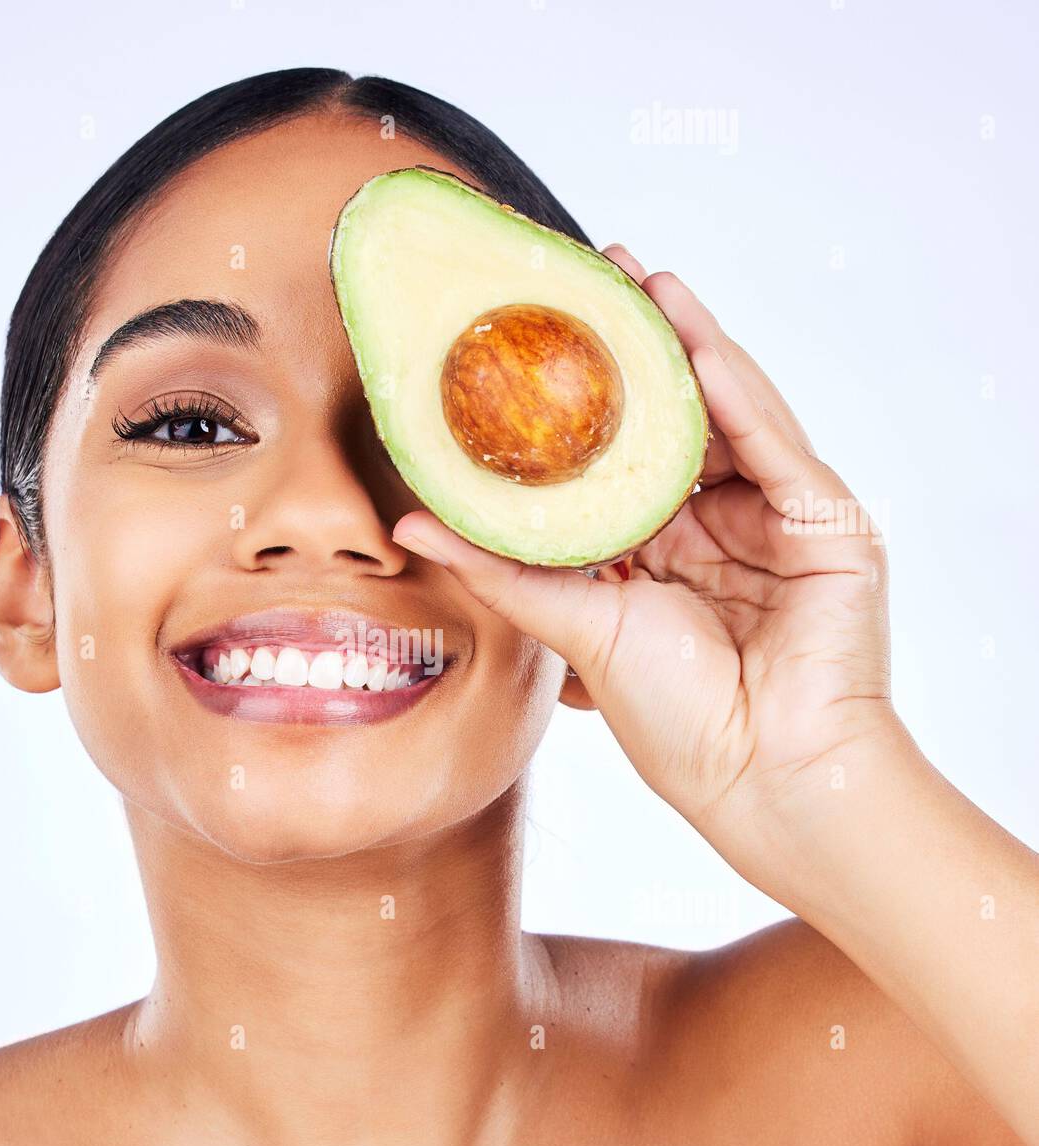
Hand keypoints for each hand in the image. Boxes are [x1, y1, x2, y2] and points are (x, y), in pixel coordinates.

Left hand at [393, 249, 898, 855]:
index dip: (589, 399)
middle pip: (679, 420)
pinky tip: (696, 344)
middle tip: (596, 275)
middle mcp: (722, 528)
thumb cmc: (680, 721)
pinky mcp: (827, 525)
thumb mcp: (574, 625)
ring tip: (644, 279)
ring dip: (690, 344)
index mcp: (665, 555)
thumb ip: (500, 569)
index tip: (544, 339)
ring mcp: (779, 522)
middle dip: (641, 349)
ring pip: (731, 415)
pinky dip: (736, 392)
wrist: (765, 779)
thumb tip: (410, 525)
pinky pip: (775, 444)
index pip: (624, 457)